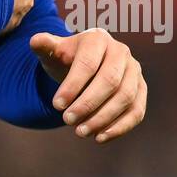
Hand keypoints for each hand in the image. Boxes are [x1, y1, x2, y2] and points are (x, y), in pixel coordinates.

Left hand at [29, 27, 146, 143]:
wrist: (86, 63)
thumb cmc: (68, 57)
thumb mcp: (54, 51)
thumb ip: (44, 45)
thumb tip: (35, 41)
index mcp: (98, 39)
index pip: (88, 63)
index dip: (73, 85)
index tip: (56, 105)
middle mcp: (121, 52)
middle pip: (110, 81)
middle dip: (88, 104)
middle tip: (67, 120)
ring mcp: (134, 71)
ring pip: (125, 97)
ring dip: (103, 118)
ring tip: (80, 131)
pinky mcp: (141, 91)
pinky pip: (136, 111)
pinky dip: (120, 127)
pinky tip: (100, 137)